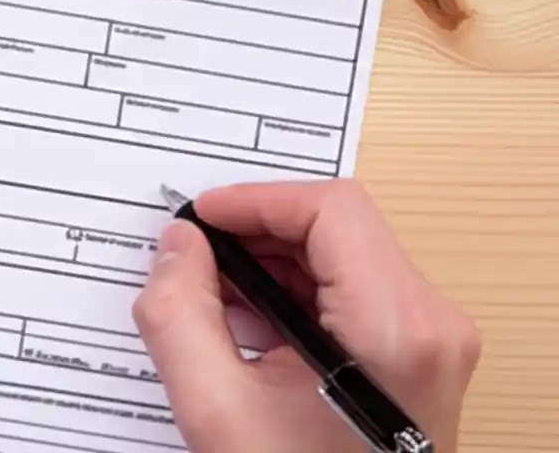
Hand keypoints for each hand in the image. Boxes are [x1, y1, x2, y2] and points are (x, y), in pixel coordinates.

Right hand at [133, 181, 480, 452]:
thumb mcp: (217, 409)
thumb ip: (180, 315)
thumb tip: (177, 247)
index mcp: (394, 329)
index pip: (331, 209)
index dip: (255, 200)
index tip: (201, 217)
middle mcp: (431, 324)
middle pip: (338, 226)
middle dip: (256, 232)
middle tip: (194, 256)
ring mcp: (432, 340)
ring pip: (344, 254)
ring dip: (273, 262)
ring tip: (214, 297)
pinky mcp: (420, 354)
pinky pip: (355, 289)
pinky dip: (297, 292)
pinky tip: (250, 324)